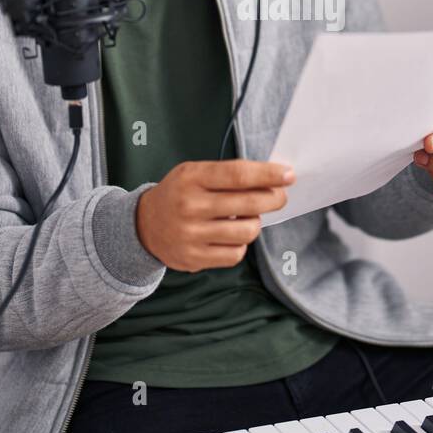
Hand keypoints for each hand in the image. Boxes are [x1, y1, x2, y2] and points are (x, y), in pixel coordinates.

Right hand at [136, 160, 294, 271]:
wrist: (144, 225)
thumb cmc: (179, 194)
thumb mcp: (195, 173)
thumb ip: (228, 175)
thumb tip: (273, 178)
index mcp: (192, 177)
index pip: (238, 174)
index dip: (269, 175)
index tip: (289, 175)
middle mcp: (190, 205)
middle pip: (249, 203)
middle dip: (274, 199)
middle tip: (279, 197)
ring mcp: (192, 234)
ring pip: (247, 231)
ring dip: (255, 224)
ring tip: (248, 218)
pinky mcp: (194, 258)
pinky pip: (236, 253)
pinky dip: (241, 244)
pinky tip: (231, 236)